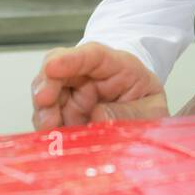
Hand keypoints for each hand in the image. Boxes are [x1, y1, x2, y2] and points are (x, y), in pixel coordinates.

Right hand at [31, 43, 168, 129]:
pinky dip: (46, 129)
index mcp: (114, 65)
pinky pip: (47, 119)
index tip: (51, 67)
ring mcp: (71, 95)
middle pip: (56, 69)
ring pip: (45, 94)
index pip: (91, 55)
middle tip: (44, 104)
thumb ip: (131, 112)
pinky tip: (50, 139)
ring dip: (43, 111)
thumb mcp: (152, 108)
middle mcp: (85, 76)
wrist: (139, 111)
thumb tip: (99, 116)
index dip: (70, 59)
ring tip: (49, 127)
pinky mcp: (63, 115)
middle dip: (46, 85)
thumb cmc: (145, 101)